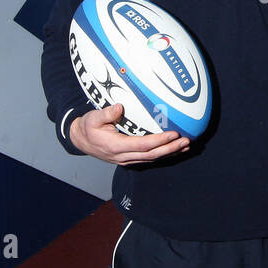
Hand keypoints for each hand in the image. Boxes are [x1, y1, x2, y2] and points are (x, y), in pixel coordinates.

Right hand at [69, 104, 189, 165]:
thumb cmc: (87, 128)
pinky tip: (174, 149)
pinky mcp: (129, 158)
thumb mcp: (92, 118)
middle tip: (186, 141)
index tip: (174, 133)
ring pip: (152, 159)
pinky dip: (163, 154)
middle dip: (170, 149)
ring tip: (186, 146)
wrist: (80, 141)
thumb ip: (105, 113)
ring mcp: (127, 159)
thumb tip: (120, 107)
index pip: (143, 145)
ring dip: (170, 153)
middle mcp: (123, 156)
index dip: (160, 141)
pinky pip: (149, 158)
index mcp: (116, 146)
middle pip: (152, 155)